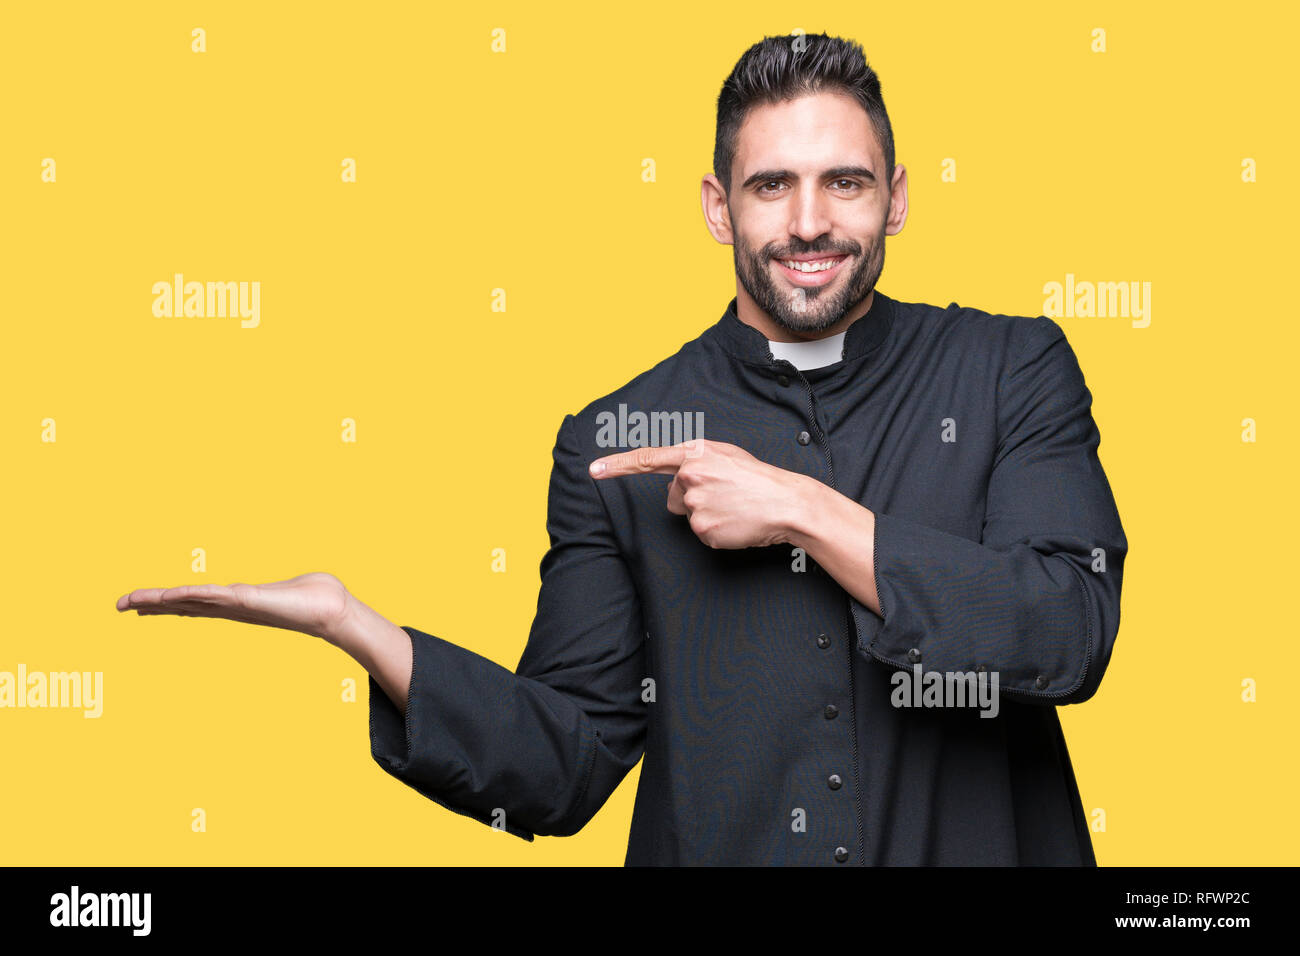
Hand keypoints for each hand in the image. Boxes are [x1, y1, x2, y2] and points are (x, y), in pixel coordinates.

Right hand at [115, 571, 353, 646]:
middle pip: (183, 605)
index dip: (167, 603)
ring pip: (191, 601)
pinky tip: (169, 594)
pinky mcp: (249, 601)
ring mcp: (238, 606)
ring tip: (131, 601)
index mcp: (237, 603)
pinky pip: (213, 596)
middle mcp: (232, 607)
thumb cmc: (317, 600)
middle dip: (151, 605)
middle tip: (118, 605)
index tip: (140, 605)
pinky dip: (190, 595)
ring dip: (160, 601)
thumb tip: (294, 589)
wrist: (335, 612)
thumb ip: (283, 590)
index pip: (194, 602)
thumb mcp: (290, 590)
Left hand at [589, 439, 809, 548]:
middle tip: (724, 496)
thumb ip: (696, 460)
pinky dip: (716, 532)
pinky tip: (734, 522)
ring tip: (733, 508)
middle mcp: (690, 476)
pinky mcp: (704, 528)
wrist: (787, 503)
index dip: (617, 465)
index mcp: (696, 454)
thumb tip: (676, 477)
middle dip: (692, 499)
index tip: (593, 470)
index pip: (648, 459)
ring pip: (687, 516)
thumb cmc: (759, 480)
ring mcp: (696, 503)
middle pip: (673, 496)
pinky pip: (700, 534)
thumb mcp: (727, 456)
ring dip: (707, 515)